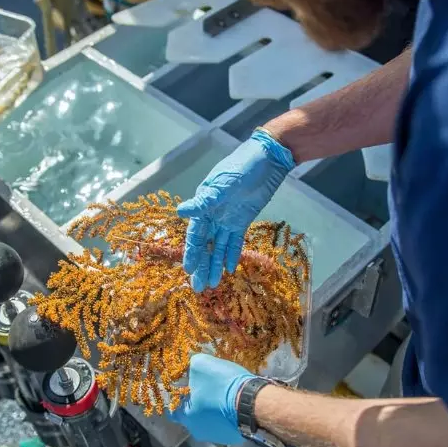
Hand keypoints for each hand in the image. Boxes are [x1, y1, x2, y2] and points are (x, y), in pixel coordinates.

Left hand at [169, 354, 255, 444]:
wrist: (252, 402)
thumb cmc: (222, 384)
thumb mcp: (201, 364)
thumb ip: (190, 365)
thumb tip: (189, 364)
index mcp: (186, 415)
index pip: (172, 408)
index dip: (177, 395)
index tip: (184, 385)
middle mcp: (198, 430)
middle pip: (191, 414)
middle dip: (197, 401)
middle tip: (206, 387)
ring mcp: (215, 436)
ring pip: (208, 419)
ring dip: (211, 408)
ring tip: (222, 394)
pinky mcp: (231, 437)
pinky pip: (223, 424)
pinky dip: (225, 415)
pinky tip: (232, 404)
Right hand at [177, 129, 294, 290]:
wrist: (267, 159)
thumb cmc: (242, 166)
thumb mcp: (222, 184)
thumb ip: (204, 201)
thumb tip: (180, 212)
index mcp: (204, 205)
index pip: (195, 234)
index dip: (192, 252)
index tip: (188, 269)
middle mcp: (213, 215)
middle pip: (205, 245)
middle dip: (201, 265)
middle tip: (198, 287)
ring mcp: (228, 219)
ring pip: (219, 247)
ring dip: (215, 264)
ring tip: (212, 284)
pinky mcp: (242, 221)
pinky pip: (235, 242)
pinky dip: (231, 254)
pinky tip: (228, 269)